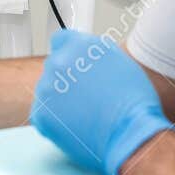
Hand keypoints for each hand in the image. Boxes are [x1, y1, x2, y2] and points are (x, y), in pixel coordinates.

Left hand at [31, 29, 172, 174]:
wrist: (130, 134)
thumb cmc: (134, 102)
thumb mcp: (119, 61)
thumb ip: (94, 54)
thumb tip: (83, 57)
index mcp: (79, 45)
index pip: (60, 41)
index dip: (69, 55)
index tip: (74, 66)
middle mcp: (59, 62)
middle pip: (55, 67)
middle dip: (67, 79)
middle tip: (87, 96)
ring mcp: (47, 88)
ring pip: (48, 91)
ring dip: (60, 100)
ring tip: (86, 113)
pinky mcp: (41, 113)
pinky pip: (43, 113)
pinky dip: (55, 120)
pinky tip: (76, 125)